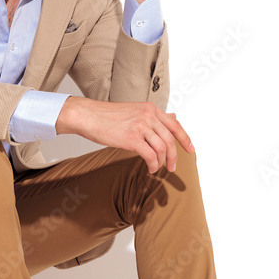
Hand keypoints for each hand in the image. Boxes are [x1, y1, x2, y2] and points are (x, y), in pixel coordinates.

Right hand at [56, 97, 193, 174]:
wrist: (89, 116)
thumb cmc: (107, 116)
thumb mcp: (135, 111)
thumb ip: (154, 115)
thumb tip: (173, 116)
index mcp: (150, 109)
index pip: (175, 124)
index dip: (185, 139)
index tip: (190, 150)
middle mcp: (148, 116)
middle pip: (170, 139)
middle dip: (174, 156)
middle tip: (172, 167)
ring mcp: (140, 126)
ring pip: (162, 148)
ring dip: (163, 162)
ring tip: (158, 169)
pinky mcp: (132, 138)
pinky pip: (151, 155)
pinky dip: (153, 165)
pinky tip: (150, 168)